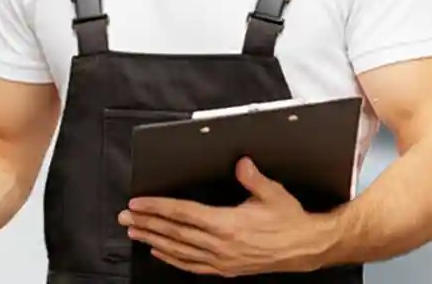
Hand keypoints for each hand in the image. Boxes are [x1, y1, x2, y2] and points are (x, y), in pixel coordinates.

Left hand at [118, 157, 335, 276]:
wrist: (306, 247)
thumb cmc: (290, 220)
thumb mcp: (273, 194)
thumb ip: (253, 178)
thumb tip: (240, 162)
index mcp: (227, 224)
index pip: (183, 213)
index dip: (157, 207)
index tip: (138, 203)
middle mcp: (220, 244)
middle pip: (174, 232)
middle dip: (147, 223)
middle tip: (125, 216)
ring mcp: (222, 259)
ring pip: (179, 250)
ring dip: (154, 240)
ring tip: (134, 232)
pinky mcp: (226, 268)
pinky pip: (192, 266)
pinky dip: (173, 260)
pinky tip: (159, 253)